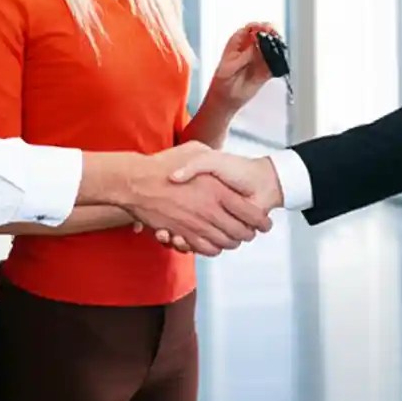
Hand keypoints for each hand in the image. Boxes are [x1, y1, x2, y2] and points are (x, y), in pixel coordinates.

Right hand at [118, 142, 272, 256]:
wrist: (136, 182)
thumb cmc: (163, 164)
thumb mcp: (194, 151)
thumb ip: (212, 158)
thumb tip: (222, 161)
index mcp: (218, 190)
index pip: (251, 213)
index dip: (261, 221)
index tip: (265, 223)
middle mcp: (211, 210)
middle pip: (242, 233)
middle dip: (249, 234)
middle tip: (250, 232)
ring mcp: (197, 225)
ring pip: (225, 243)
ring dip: (231, 242)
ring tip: (234, 238)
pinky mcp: (183, 234)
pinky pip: (206, 249)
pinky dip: (212, 249)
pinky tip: (213, 242)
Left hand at [205, 22, 279, 111]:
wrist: (226, 99)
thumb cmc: (222, 82)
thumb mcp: (231, 66)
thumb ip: (245, 55)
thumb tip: (257, 43)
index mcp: (239, 43)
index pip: (252, 28)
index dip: (260, 27)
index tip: (266, 30)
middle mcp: (251, 48)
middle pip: (265, 35)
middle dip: (272, 35)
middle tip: (275, 38)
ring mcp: (259, 58)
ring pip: (273, 47)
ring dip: (277, 46)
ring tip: (278, 50)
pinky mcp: (266, 70)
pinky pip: (276, 62)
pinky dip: (279, 62)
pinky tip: (279, 62)